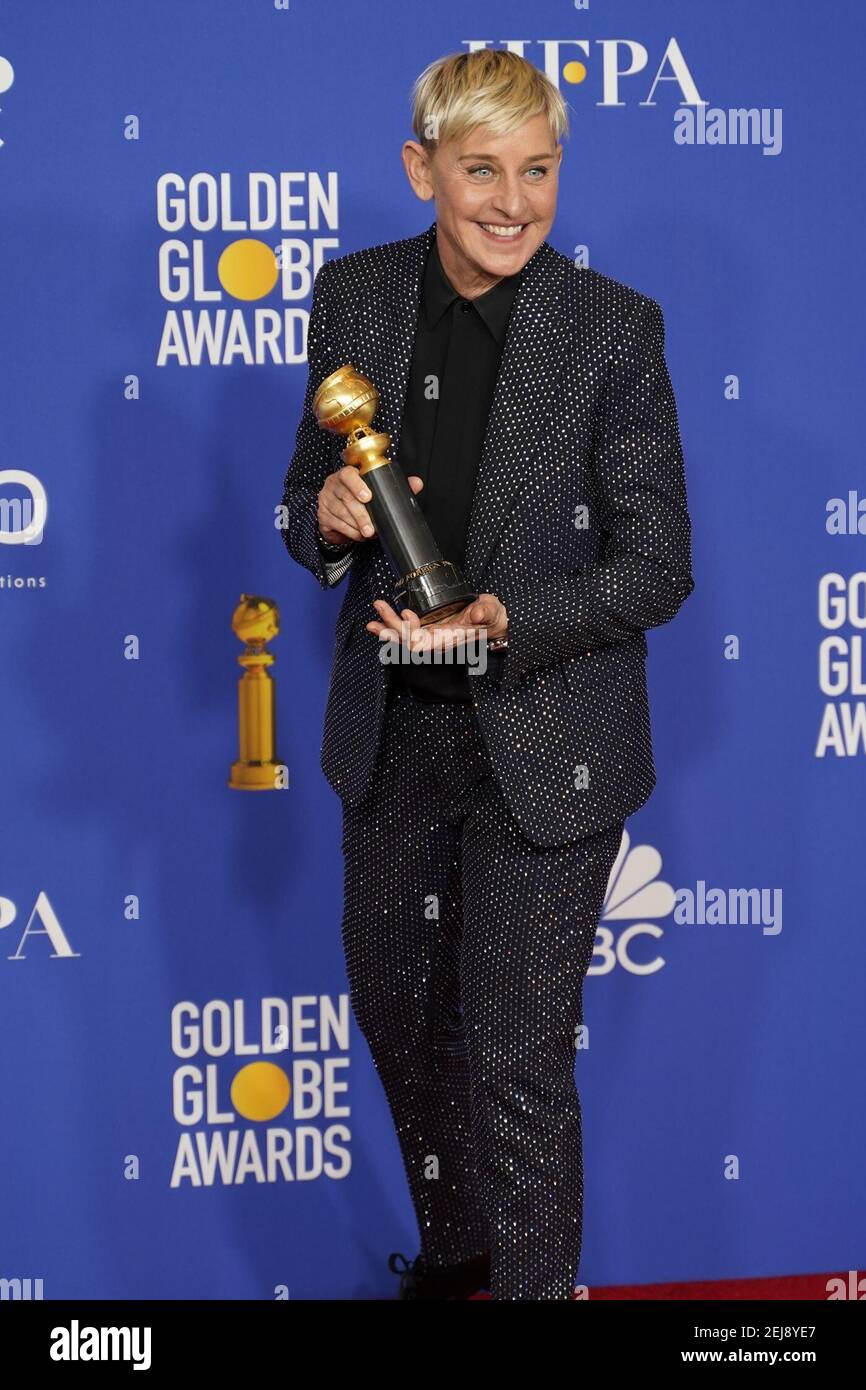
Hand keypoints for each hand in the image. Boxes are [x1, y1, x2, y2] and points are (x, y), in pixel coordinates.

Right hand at [317, 469, 424, 545]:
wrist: (338, 513)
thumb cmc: (360, 498)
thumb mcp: (375, 490)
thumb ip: (394, 486)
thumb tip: (417, 483)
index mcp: (346, 474)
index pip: (348, 474)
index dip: (357, 485)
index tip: (368, 497)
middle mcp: (332, 485)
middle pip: (346, 498)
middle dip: (361, 516)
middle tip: (371, 529)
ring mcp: (325, 500)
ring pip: (341, 513)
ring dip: (356, 526)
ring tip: (368, 533)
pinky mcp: (322, 516)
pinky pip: (336, 525)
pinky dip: (349, 532)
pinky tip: (359, 535)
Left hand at [366, 593, 508, 652]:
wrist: (493, 621)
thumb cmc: (491, 617)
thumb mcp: (492, 611)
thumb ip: (486, 613)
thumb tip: (477, 613)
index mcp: (449, 639)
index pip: (425, 642)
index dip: (412, 631)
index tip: (408, 613)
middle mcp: (436, 641)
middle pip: (409, 640)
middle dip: (392, 627)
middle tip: (378, 610)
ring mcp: (430, 635)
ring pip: (404, 637)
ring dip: (388, 627)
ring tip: (373, 619)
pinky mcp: (427, 628)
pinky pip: (406, 630)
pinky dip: (393, 625)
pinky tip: (380, 618)